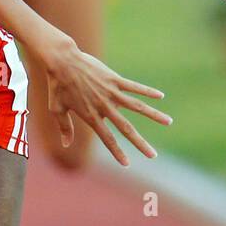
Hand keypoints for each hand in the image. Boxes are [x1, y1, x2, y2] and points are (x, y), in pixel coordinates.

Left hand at [37, 30, 171, 166]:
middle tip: (153, 155)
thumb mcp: (57, 109)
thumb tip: (65, 145)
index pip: (107, 138)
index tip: (127, 164)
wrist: (62, 61)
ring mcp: (111, 92)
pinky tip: (161, 96)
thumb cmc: (57, 86)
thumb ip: (65, 127)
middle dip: (140, 143)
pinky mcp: (114, 79)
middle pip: (126, 128)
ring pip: (137, 106)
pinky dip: (147, 91)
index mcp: (90, 116)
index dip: (117, 152)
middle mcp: (104, 106)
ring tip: (169, 122)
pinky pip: (134, 87)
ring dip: (154, 115)